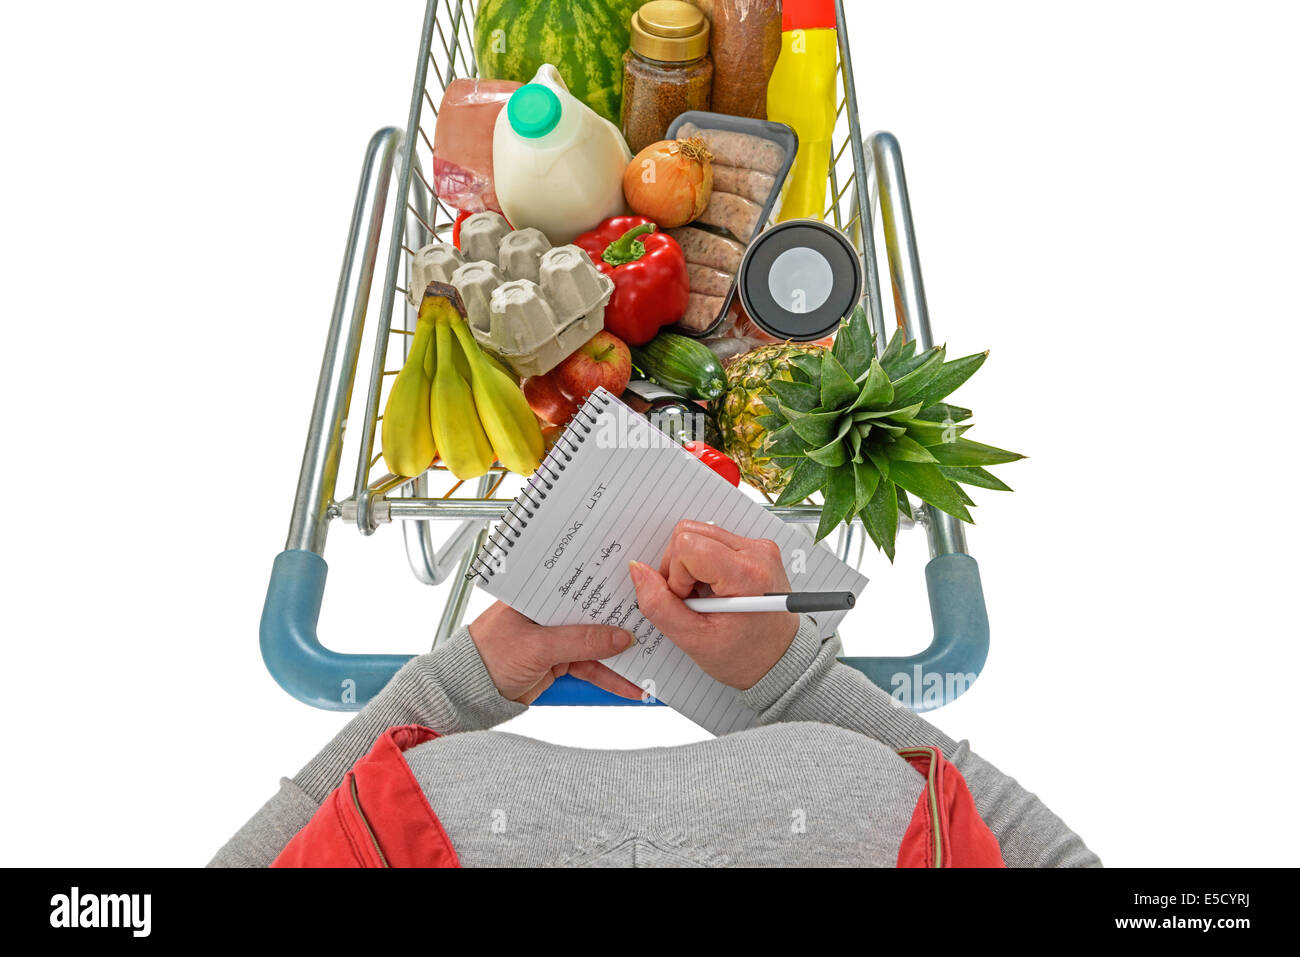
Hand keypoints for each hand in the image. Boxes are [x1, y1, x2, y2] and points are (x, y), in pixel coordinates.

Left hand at [468, 601, 642, 703]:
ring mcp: (555, 636)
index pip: (578, 582)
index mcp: (537, 593)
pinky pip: (591, 667)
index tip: (636, 586)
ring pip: (597, 643)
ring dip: (622, 656)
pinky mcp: (559, 661)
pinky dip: (610, 678)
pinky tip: (630, 686)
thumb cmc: (484, 659)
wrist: (466, 696)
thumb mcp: (536, 647)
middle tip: (654, 624)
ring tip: (650, 663)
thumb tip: (621, 637)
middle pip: (593, 613)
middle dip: (622, 622)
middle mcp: (548, 610)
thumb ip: (580, 641)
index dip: (606, 584)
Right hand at [628, 520, 798, 690]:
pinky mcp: (756, 548)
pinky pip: (713, 541)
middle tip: (693, 600)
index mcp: (746, 574)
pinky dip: (704, 564)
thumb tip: (637, 571)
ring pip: (699, 533)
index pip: (687, 546)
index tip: (688, 602)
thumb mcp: (694, 640)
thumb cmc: (745, 657)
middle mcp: (757, 551)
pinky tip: (714, 590)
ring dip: (691, 565)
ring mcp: (758, 547)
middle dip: (679, 567)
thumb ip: (659, 605)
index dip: (676, 575)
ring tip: (704, 597)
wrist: (782, 661)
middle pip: (690, 532)